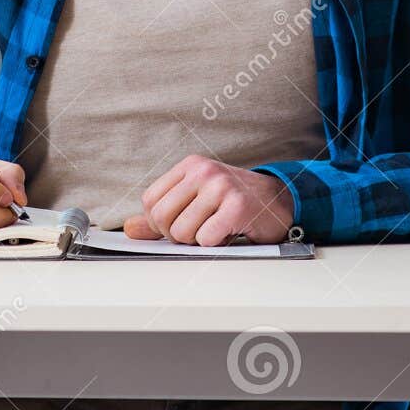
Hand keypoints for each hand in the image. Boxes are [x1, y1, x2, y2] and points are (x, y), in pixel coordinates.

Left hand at [123, 155, 293, 246]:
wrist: (279, 201)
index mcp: (190, 165)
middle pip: (161, 217)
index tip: (179, 224)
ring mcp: (221, 187)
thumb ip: (162, 214)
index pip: (150, 200)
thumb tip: (129, 228)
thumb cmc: (234, 201)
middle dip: (175, 235)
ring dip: (197, 242)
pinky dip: (214, 244)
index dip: (158, 222)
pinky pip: (206, 239)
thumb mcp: (196, 200)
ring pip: (182, 232)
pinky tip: (228, 233)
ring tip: (215, 230)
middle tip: (197, 232)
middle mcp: (203, 171)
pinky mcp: (237, 207)